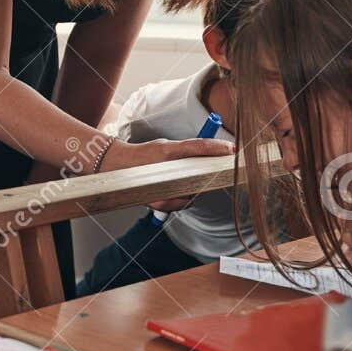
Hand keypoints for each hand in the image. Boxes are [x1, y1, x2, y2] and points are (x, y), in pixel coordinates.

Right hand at [102, 137, 234, 211]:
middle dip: (209, 173)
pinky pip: (185, 202)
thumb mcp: (164, 146)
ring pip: (194, 191)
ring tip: (185, 178)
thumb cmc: (144, 155)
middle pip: (200, 174)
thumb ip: (186, 150)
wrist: (118, 169)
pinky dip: (187, 196)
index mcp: (166, 151)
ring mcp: (162, 190)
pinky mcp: (161, 204)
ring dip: (197, 186)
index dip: (216, 148)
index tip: (233, 149)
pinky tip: (179, 189)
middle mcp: (164, 171)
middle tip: (216, 169)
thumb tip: (213, 154)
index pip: (196, 147)